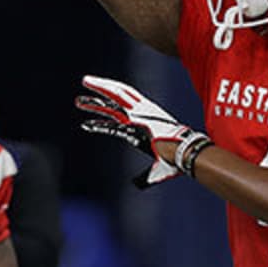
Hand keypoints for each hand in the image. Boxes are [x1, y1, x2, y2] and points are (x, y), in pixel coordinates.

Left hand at [76, 75, 210, 187]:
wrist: (184, 152)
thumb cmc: (176, 158)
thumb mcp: (158, 166)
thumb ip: (145, 174)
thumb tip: (137, 184)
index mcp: (147, 119)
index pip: (125, 107)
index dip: (110, 104)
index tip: (96, 104)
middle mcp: (141, 113)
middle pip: (119, 95)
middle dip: (102, 88)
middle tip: (86, 82)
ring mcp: (137, 116)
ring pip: (114, 98)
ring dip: (96, 93)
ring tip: (82, 88)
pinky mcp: (133, 124)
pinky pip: (111, 119)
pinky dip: (97, 117)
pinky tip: (84, 115)